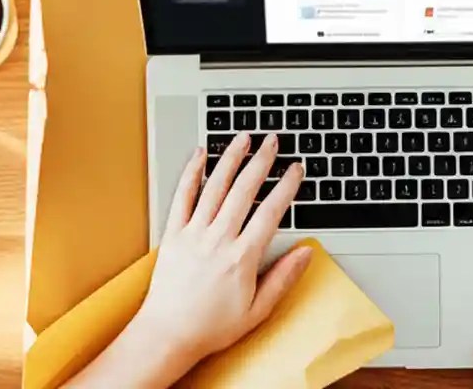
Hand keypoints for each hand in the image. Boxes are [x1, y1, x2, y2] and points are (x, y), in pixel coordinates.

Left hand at [64, 132, 309, 388]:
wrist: (167, 334)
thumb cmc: (211, 328)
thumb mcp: (257, 310)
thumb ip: (283, 278)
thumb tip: (305, 252)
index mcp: (242, 258)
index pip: (270, 212)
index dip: (286, 187)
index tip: (295, 169)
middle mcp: (218, 240)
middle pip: (244, 190)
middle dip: (262, 161)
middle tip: (273, 141)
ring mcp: (193, 233)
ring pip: (215, 186)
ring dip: (231, 158)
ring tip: (243, 138)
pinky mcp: (173, 234)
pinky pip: (183, 196)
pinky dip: (192, 173)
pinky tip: (200, 154)